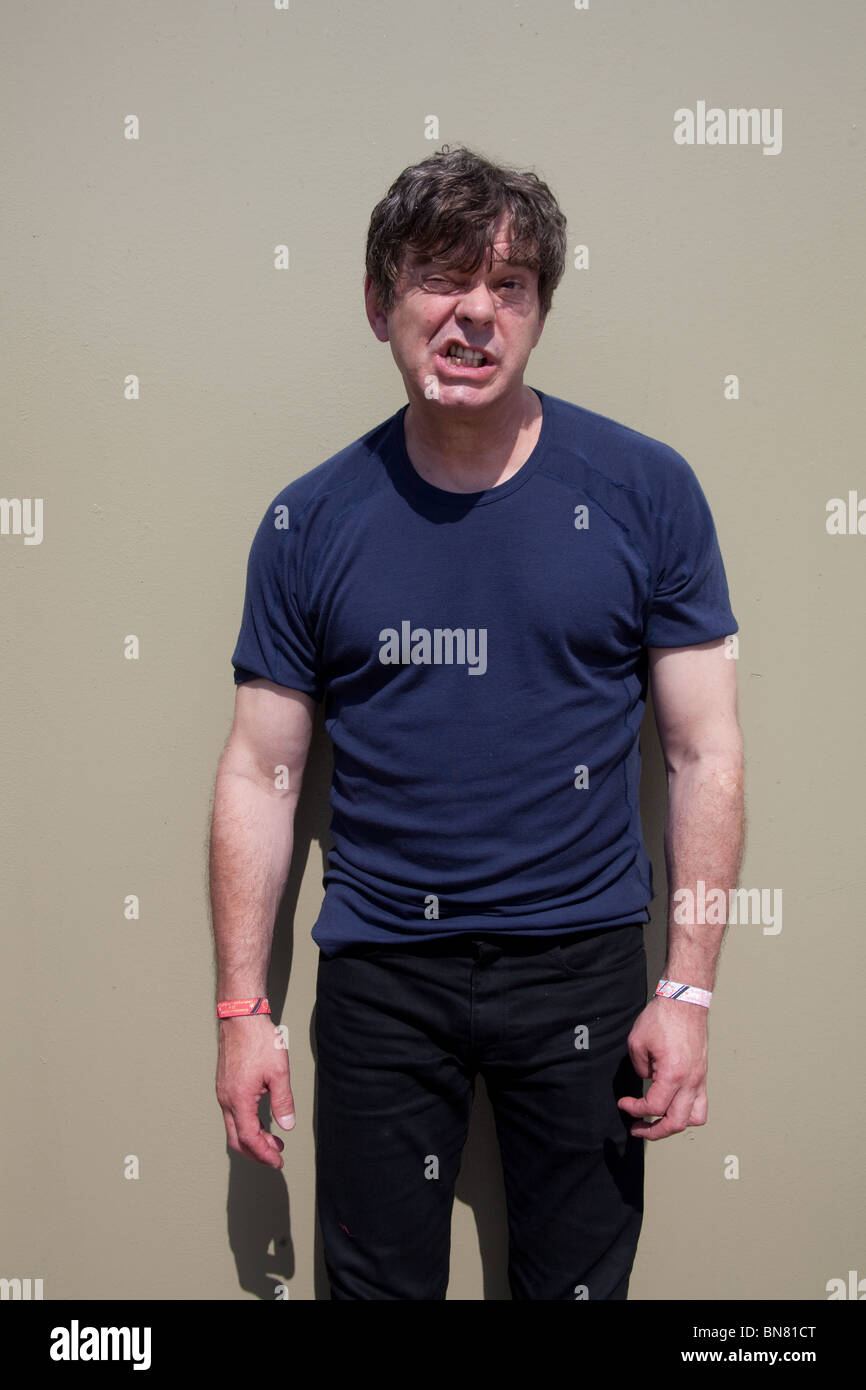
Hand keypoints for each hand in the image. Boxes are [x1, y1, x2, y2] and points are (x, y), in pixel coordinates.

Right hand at [216, 1014, 294, 1167]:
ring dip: (253, 1138)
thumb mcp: (278, 1072)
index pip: (249, 1139)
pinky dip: (247, 1124)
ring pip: (233, 1127)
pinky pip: (233, 1114)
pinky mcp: (225, 1086)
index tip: (278, 1162)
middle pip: (237, 1139)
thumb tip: (287, 1127)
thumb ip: (283, 1102)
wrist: (241, 1018)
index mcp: (239, 1100)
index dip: (264, 1154)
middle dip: (257, 1152)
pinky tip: (262, 1121)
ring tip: (274, 1139)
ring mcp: (223, 1093)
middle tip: (276, 1155)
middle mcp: (226, 1100)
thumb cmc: (259, 1041)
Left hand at [617, 995, 708, 1139]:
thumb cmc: (663, 1018)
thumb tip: (646, 1080)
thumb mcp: (637, 1043)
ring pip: (694, 1118)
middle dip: (654, 1131)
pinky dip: (686, 1112)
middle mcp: (691, 1081)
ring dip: (674, 1124)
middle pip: (676, 1122)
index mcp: (673, 1074)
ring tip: (657, 1122)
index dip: (635, 1110)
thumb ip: (639, 1068)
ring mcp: (700, 1079)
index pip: (654, 1107)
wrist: (685, 1001)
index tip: (624, 1104)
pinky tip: (672, 1106)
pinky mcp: (702, 1074)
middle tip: (638, 1128)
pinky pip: (700, 1103)